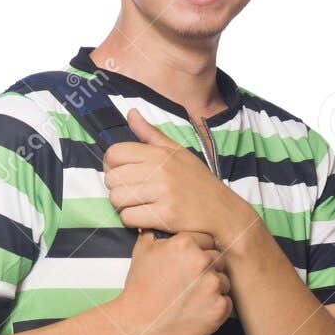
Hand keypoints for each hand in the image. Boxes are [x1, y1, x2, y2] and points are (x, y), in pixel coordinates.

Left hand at [103, 108, 250, 246]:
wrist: (222, 210)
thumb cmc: (196, 181)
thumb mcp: (177, 151)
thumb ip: (150, 134)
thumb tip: (131, 113)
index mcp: (159, 153)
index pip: (113, 153)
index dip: (113, 165)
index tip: (124, 173)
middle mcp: (160, 170)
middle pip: (111, 179)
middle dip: (118, 188)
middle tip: (134, 192)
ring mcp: (162, 193)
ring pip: (117, 199)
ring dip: (124, 205)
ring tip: (140, 204)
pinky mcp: (164, 215)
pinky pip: (128, 218)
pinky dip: (133, 221)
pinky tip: (146, 217)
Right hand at [113, 229, 231, 334]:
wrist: (138, 325)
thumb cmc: (139, 290)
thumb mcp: (140, 253)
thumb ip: (154, 234)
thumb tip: (157, 224)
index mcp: (185, 244)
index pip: (206, 238)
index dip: (197, 250)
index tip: (187, 263)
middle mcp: (202, 261)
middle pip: (218, 258)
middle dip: (206, 268)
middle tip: (188, 282)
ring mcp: (213, 285)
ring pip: (224, 280)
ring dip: (212, 287)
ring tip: (190, 297)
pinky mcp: (220, 307)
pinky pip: (226, 301)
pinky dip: (214, 305)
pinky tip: (195, 309)